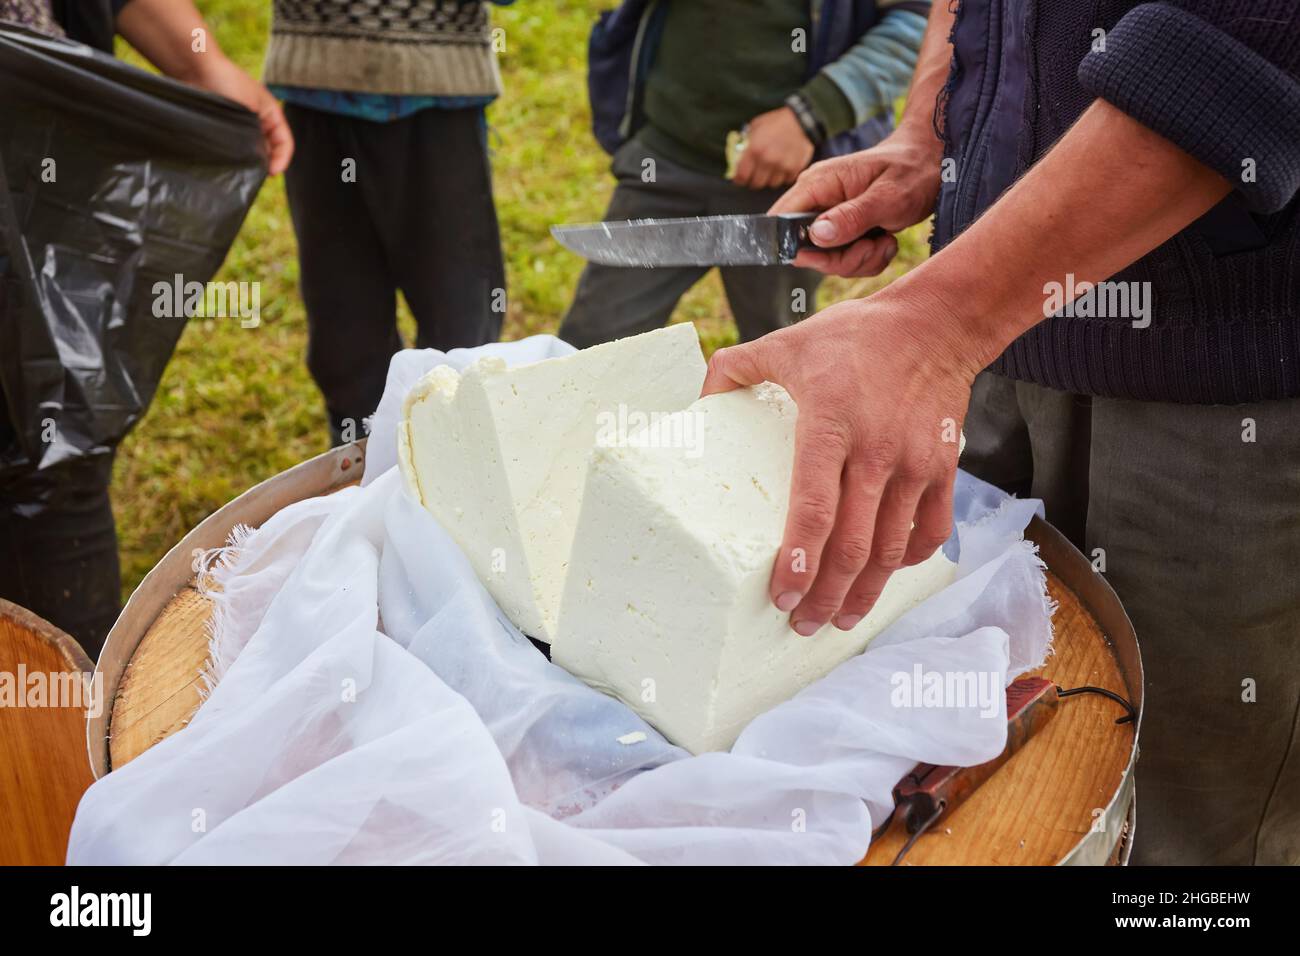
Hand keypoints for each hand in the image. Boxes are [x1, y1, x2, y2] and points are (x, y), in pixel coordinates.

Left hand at [192, 54, 293, 174]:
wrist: (197, 67)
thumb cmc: (226, 79)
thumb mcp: (250, 105)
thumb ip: (258, 132)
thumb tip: (258, 158)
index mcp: (271, 114)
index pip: (285, 143)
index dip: (282, 159)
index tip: (272, 171)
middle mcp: (259, 122)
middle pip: (270, 150)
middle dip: (266, 163)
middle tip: (257, 174)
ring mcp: (242, 126)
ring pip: (253, 150)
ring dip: (251, 161)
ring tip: (244, 171)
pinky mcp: (225, 129)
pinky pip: (235, 147)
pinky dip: (236, 156)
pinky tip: (229, 162)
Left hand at [700, 290, 979, 634]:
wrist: (935, 324)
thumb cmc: (855, 336)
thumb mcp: (786, 342)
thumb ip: (735, 368)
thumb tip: (699, 400)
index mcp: (830, 426)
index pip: (813, 509)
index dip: (798, 561)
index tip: (782, 595)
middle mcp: (876, 452)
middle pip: (852, 546)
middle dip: (826, 596)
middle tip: (803, 625)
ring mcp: (915, 465)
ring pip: (891, 550)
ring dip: (865, 593)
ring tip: (840, 619)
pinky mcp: (943, 468)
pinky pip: (930, 531)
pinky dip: (907, 562)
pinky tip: (883, 576)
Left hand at [732, 107, 815, 190]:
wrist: (801, 120)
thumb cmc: (777, 122)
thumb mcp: (756, 127)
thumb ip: (747, 143)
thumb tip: (739, 157)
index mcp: (755, 149)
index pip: (741, 176)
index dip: (739, 179)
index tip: (740, 178)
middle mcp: (767, 160)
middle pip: (756, 184)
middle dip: (754, 179)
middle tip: (756, 174)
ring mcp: (782, 166)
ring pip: (771, 184)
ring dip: (770, 178)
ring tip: (772, 168)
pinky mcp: (794, 169)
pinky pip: (785, 180)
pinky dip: (783, 176)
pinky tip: (783, 166)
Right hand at [769, 130, 943, 275]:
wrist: (933, 162)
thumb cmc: (912, 171)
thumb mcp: (887, 197)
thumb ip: (851, 217)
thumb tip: (815, 236)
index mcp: (818, 184)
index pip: (781, 222)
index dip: (798, 247)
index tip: (833, 253)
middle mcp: (818, 201)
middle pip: (806, 251)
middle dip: (842, 259)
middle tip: (872, 245)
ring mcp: (830, 217)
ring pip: (829, 261)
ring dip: (861, 260)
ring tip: (885, 240)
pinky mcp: (844, 230)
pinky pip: (846, 261)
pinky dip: (869, 259)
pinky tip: (886, 241)